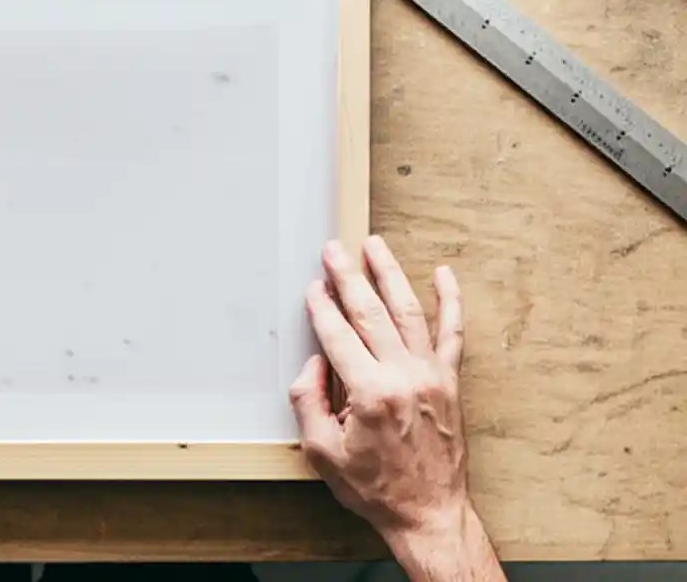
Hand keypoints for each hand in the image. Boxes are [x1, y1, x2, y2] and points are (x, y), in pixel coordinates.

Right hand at [290, 236, 503, 580]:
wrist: (428, 513)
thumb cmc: (375, 488)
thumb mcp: (321, 453)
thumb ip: (308, 401)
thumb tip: (314, 364)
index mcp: (369, 393)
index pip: (337, 336)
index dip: (321, 308)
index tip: (312, 287)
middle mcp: (403, 377)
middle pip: (369, 313)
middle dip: (348, 277)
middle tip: (333, 250)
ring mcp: (431, 376)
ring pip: (408, 312)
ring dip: (389, 274)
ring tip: (375, 247)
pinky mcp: (449, 382)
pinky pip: (452, 333)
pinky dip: (450, 301)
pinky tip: (444, 275)